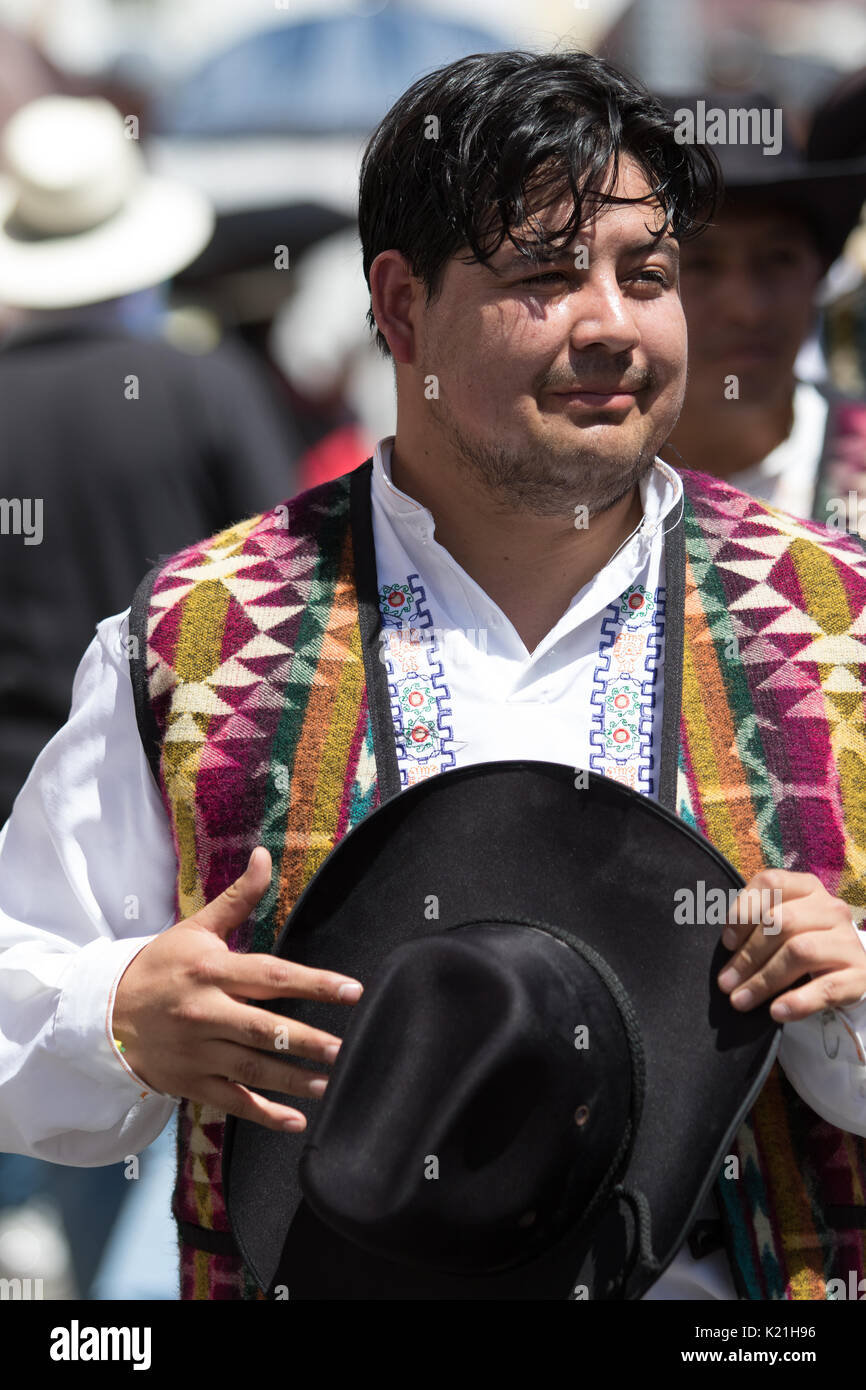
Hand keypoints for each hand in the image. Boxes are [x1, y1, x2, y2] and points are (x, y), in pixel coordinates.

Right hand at [112, 846, 362, 1131]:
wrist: (104, 1012)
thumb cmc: (160, 966)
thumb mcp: (196, 929)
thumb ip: (238, 899)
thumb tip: (265, 856)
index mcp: (212, 972)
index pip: (271, 976)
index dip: (314, 983)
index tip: (352, 991)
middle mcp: (207, 1013)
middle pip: (265, 1029)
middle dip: (307, 1041)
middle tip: (343, 1048)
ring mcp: (199, 1052)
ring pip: (254, 1070)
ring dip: (294, 1080)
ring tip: (328, 1082)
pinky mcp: (191, 1082)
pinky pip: (233, 1101)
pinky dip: (264, 1115)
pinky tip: (295, 1121)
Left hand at [716, 868, 865, 1021]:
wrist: (849, 969)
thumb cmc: (803, 942)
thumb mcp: (781, 925)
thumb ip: (755, 926)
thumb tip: (726, 951)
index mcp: (808, 888)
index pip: (771, 883)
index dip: (743, 911)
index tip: (727, 943)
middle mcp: (831, 908)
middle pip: (782, 922)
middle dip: (747, 956)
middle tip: (726, 983)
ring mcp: (848, 940)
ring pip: (800, 951)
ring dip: (764, 980)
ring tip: (741, 1000)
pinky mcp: (860, 974)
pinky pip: (826, 987)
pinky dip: (798, 1001)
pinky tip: (777, 1012)